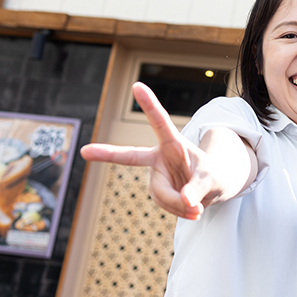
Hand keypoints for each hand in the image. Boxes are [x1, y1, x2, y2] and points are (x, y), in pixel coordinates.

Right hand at [80, 82, 217, 219]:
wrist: (212, 190)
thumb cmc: (213, 176)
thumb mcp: (212, 180)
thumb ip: (199, 189)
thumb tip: (186, 201)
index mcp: (174, 143)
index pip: (160, 123)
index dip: (149, 105)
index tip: (137, 85)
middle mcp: (159, 157)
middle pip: (132, 157)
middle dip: (105, 152)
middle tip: (83, 150)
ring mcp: (155, 175)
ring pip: (160, 195)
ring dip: (180, 204)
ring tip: (198, 205)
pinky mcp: (157, 192)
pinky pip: (165, 206)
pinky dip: (180, 211)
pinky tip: (192, 210)